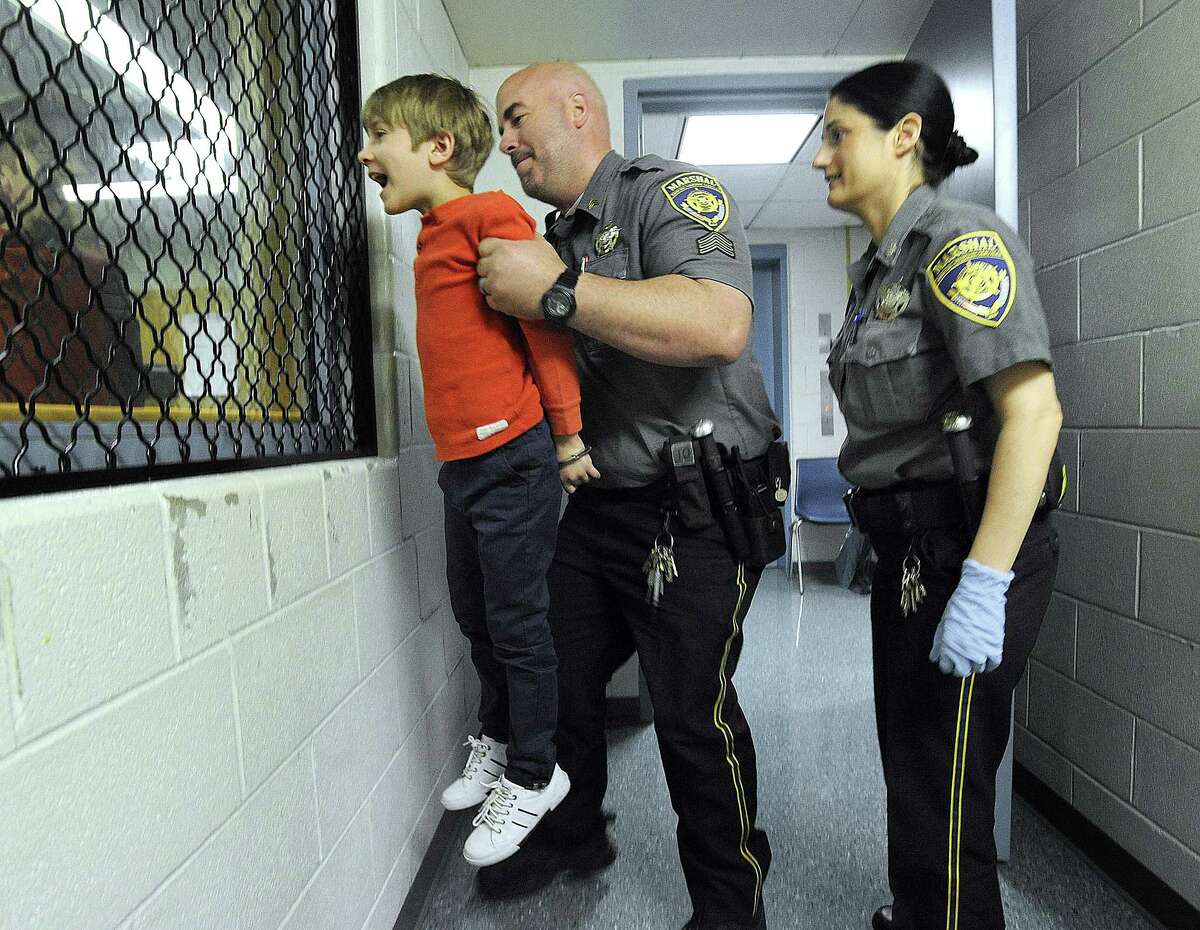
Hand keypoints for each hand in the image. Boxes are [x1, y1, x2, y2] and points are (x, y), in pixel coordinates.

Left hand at [477, 237, 565, 319]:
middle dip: (490, 268)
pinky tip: (510, 295)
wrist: (558, 294)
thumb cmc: (551, 271)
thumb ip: (527, 235)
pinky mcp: (498, 301)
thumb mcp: (541, 244)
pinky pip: (489, 299)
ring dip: (493, 284)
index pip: (483, 246)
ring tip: (508, 285)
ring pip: (483, 283)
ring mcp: (495, 285)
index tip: (497, 256)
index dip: (490, 251)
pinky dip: (498, 299)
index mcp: (504, 249)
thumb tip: (524, 230)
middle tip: (504, 272)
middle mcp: (496, 266)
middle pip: (481, 266)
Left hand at [559, 452, 599, 492]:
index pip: (570, 490)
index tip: (574, 484)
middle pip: (579, 483)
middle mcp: (573, 477)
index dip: (573, 486)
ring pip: (587, 479)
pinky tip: (596, 474)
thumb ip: (565, 473)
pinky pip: (595, 475)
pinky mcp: (588, 467)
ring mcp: (581, 473)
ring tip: (586, 471)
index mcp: (564, 478)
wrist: (566, 443)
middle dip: (579, 479)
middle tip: (579, 472)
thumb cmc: (561, 452)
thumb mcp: (560, 465)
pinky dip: (596, 474)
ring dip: (587, 475)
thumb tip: (570, 475)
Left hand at [929, 559, 1012, 676]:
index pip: (947, 668)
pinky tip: (986, 657)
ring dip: (975, 664)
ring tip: (974, 655)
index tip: (949, 663)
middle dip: (961, 668)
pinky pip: (993, 663)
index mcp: (949, 646)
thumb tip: (934, 658)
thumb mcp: (943, 624)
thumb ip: (938, 643)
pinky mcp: (995, 646)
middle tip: (962, 661)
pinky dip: (990, 663)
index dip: (947, 666)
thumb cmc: (960, 606)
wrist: (980, 595)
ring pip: (978, 669)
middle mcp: (965, 651)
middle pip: (962, 672)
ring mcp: (981, 650)